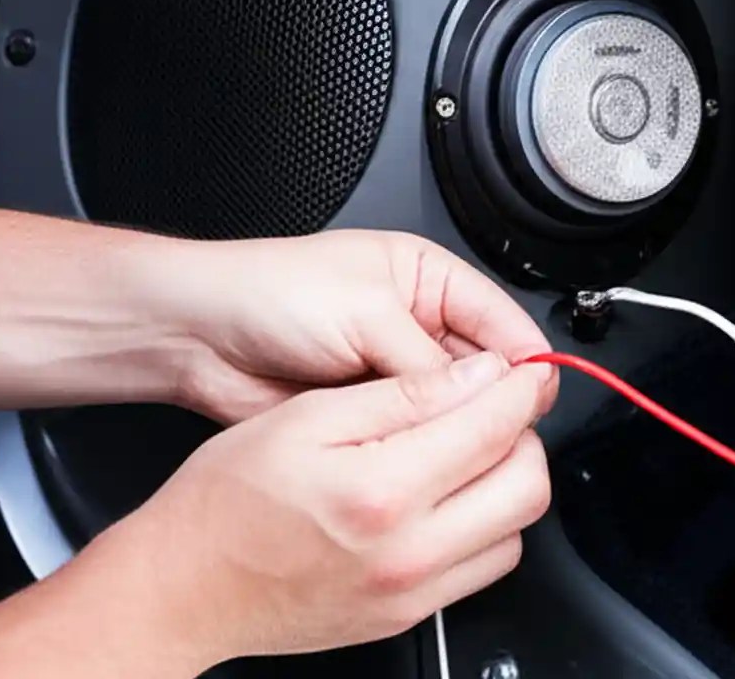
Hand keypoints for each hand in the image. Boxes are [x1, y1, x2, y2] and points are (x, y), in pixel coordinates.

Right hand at [65, 351, 554, 669]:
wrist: (183, 588)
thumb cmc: (225, 503)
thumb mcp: (305, 417)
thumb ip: (400, 395)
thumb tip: (476, 377)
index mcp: (382, 488)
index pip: (495, 427)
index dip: (521, 386)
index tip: (521, 369)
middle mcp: (409, 549)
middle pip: (527, 484)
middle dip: (526, 434)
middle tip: (498, 408)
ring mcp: (413, 591)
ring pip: (516, 529)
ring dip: (510, 481)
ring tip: (472, 452)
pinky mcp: (409, 614)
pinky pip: (486, 567)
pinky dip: (488, 526)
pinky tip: (452, 499)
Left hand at [159, 230, 549, 422]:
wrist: (198, 336)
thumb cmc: (268, 294)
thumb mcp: (366, 313)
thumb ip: (431, 360)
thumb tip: (487, 391)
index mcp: (426, 278)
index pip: (500, 320)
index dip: (522, 359)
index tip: (536, 395)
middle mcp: (416, 325)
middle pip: (482, 372)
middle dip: (489, 400)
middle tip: (500, 430)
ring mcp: (393, 373)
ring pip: (448, 411)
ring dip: (451, 427)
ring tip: (455, 445)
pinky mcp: (369, 415)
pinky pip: (411, 436)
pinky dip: (418, 448)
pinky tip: (420, 456)